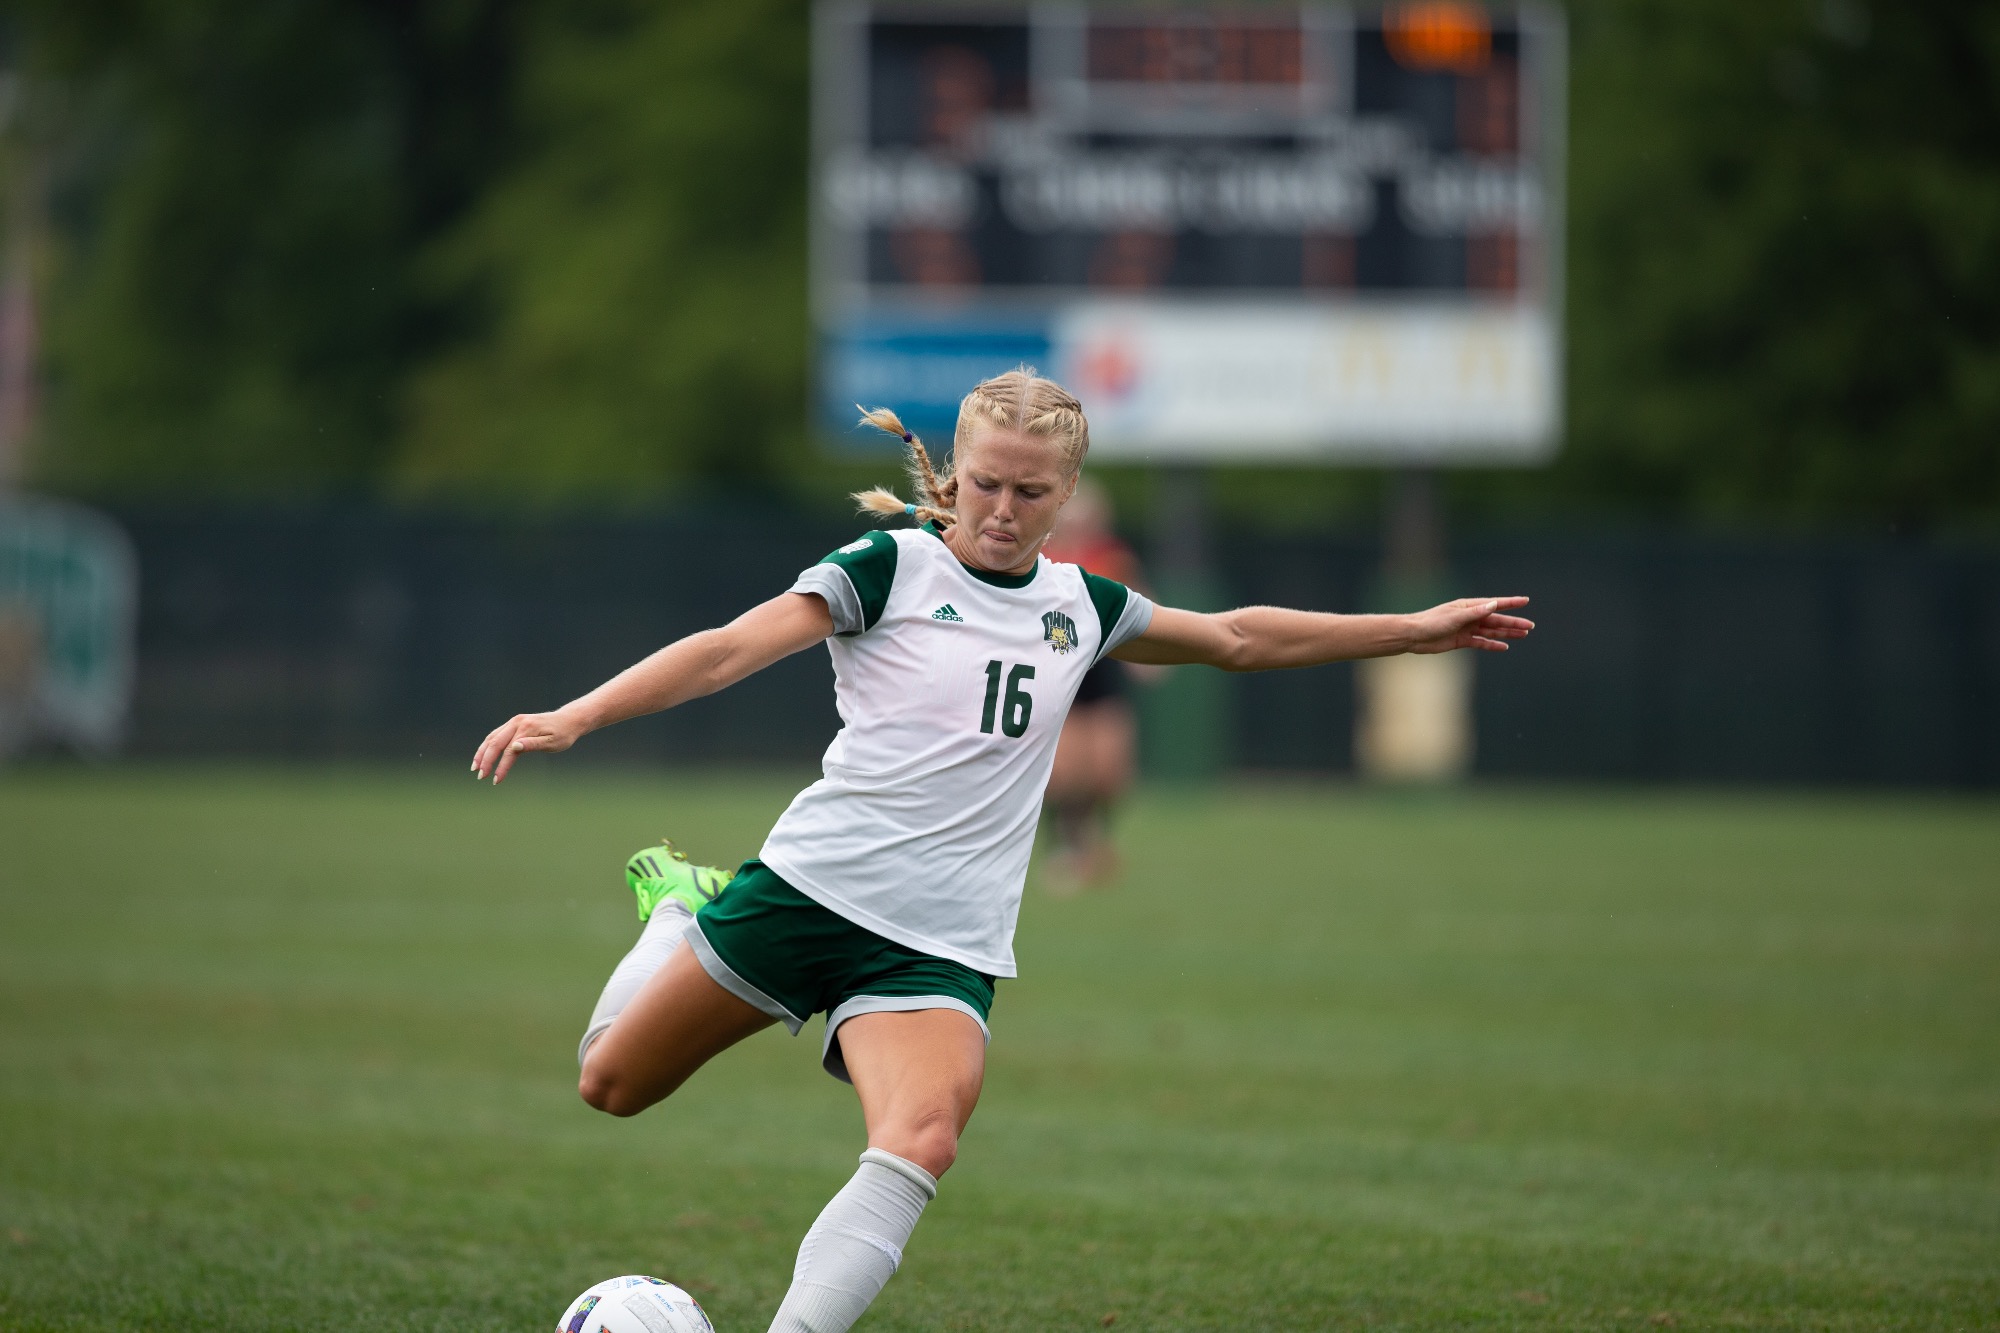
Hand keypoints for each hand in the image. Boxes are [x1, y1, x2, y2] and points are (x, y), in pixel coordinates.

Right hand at [472, 707, 587, 782]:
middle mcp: (517, 723)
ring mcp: (514, 722)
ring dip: (482, 752)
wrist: (569, 720)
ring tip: (475, 768)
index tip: (496, 781)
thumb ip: (533, 745)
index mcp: (526, 729)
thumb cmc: (563, 734)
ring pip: (492, 738)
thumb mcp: (553, 743)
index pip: (509, 751)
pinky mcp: (513, 724)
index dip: (501, 767)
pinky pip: (496, 735)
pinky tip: (483, 756)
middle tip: (480, 776)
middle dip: (486, 760)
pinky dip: (487, 746)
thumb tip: (514, 747)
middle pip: (495, 743)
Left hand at [1405, 597, 1533, 653]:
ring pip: (1491, 631)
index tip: (1526, 601)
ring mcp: (1466, 629)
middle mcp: (1470, 616)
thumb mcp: (1455, 617)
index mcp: (1469, 606)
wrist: (1414, 636)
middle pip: (1496, 619)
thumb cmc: (1432, 622)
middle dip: (1513, 622)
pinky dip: (1492, 645)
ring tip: (1523, 635)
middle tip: (1530, 626)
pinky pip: (1481, 643)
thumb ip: (1475, 612)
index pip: (1494, 604)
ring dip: (1507, 633)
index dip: (1510, 603)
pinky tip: (1504, 646)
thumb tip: (1494, 604)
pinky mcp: (1461, 641)